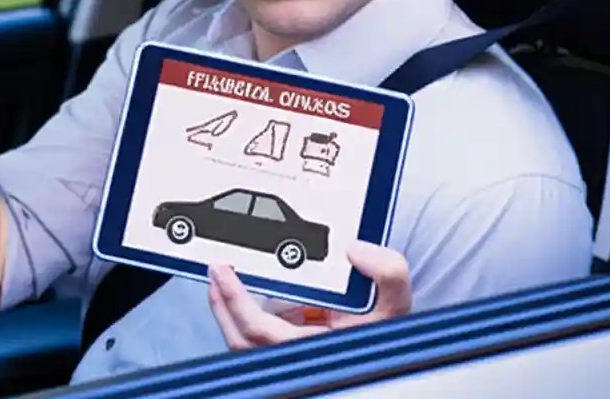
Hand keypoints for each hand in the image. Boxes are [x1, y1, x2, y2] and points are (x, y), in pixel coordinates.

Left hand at [207, 240, 410, 349]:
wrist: (392, 358)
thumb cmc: (385, 337)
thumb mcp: (395, 306)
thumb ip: (387, 275)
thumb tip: (356, 251)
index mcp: (312, 350)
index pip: (259, 331)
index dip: (235, 301)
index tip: (222, 271)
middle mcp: (294, 358)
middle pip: (239, 339)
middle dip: (221, 303)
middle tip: (214, 270)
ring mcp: (288, 358)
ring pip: (243, 342)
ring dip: (229, 310)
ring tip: (223, 279)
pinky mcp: (287, 354)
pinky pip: (256, 339)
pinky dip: (247, 316)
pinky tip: (251, 294)